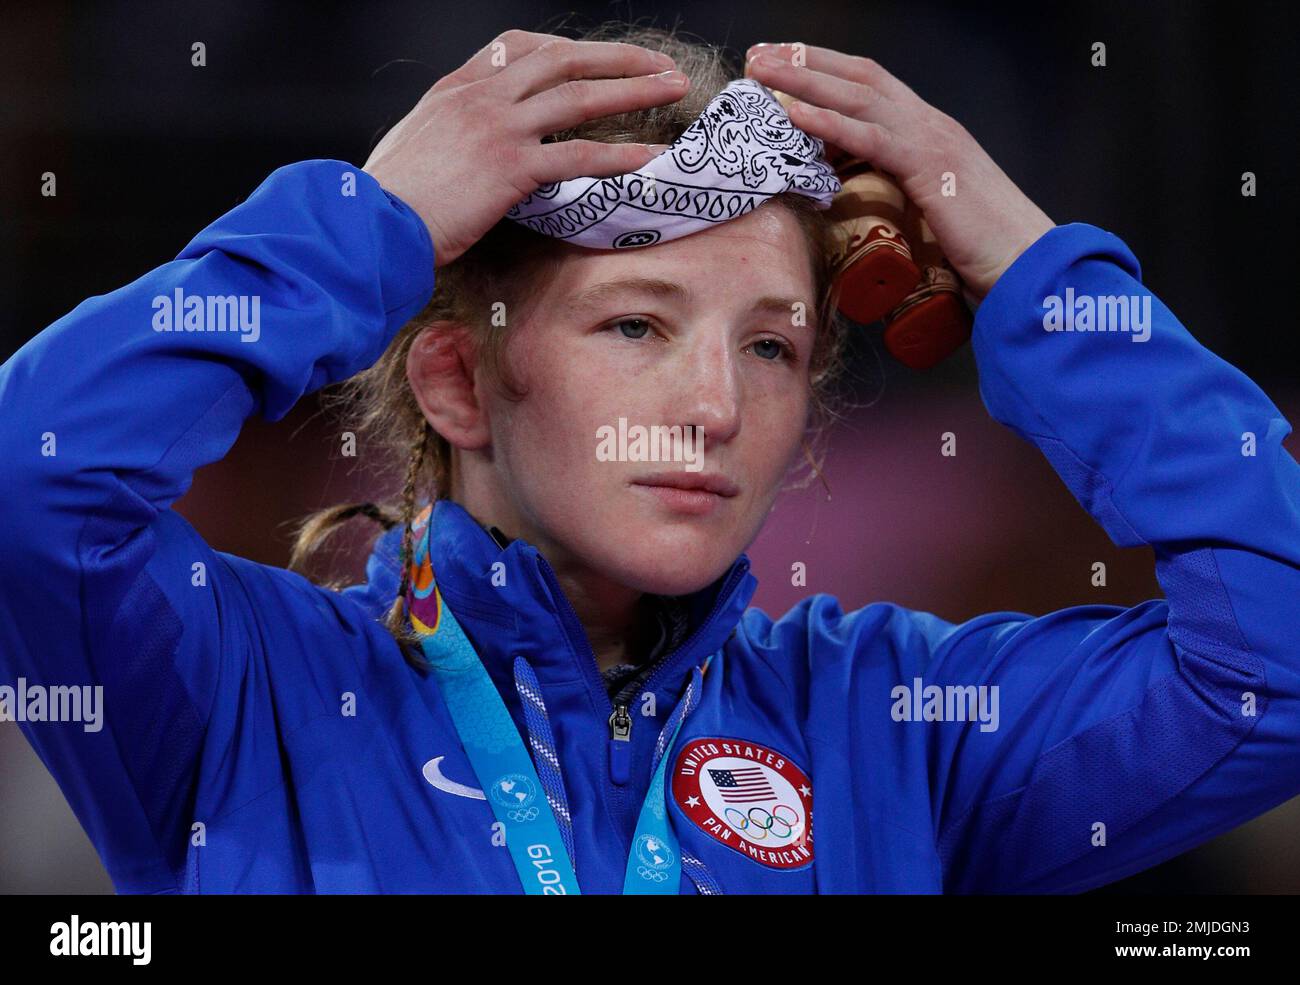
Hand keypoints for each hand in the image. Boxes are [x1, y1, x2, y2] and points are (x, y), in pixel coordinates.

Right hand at [364, 30, 688, 266]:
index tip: (590, 57)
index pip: (516, 48)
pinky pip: (579, 156)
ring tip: (673, 88)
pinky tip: (650, 158)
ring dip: (633, 89)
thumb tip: (461, 156)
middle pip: (562, 60)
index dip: (562, 49)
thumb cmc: (385, 202)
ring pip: (580, 96)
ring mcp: (497, 128)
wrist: (369, 223)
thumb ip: (445, 139)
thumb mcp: (412, 150)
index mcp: (454, 89)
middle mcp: (480, 98)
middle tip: (657, 64)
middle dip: (616, 58)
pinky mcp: (510, 167)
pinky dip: (620, 154)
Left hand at [744, 43, 1053, 299]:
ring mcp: (935, 141)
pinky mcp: (934, 169)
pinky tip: (794, 113)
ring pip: (860, 97)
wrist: (1030, 268)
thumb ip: (899, 200)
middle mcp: (932, 126)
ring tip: (760, 71)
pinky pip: (872, 138)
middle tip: (757, 56)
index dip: (825, 72)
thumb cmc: (985, 254)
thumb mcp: (933, 218)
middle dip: (804, 62)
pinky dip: (830, 123)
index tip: (781, 66)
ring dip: (804, 80)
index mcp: (932, 134)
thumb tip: (857, 209)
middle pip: (859, 78)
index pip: (871, 87)